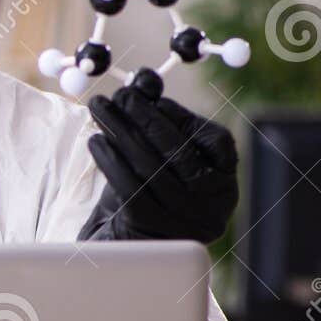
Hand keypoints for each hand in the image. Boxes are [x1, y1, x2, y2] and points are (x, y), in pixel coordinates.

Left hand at [77, 77, 238, 243]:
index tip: (150, 96)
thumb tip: (145, 79)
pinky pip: (131, 189)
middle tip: (116, 95)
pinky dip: (111, 160)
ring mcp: (188, 222)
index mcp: (225, 180)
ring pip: (152, 169)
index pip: (217, 141)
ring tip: (98, 110)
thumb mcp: (156, 154)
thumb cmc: (144, 189)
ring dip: (121, 133)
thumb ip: (157, 117)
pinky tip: (95, 141)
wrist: (123, 242)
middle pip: (179, 153)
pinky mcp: (156, 232)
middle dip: (144, 117)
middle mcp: (215, 204)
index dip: (182, 116)